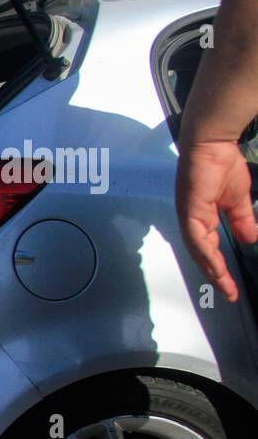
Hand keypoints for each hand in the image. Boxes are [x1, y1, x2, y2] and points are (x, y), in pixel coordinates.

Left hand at [175, 139, 256, 303]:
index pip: (209, 248)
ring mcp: (189, 216)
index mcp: (201, 218)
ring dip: (212, 269)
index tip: (231, 285)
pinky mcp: (190, 210)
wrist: (213, 145)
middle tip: (229, 293)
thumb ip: (241, 221)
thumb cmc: (222, 166)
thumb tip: (249, 239)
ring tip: (224, 285)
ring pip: (198, 250)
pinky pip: (197, 238)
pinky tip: (216, 266)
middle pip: (202, 254)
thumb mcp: (237, 200)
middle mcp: (191, 220)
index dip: (219, 267)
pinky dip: (206, 254)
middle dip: (215, 275)